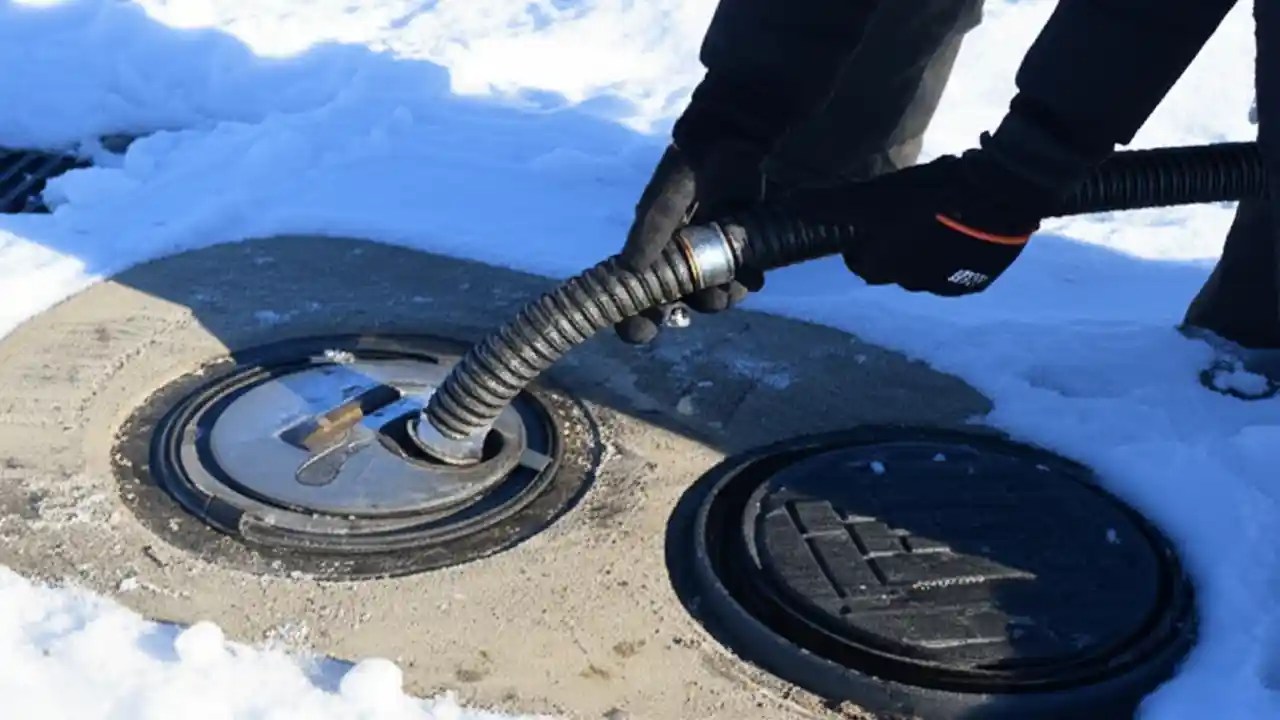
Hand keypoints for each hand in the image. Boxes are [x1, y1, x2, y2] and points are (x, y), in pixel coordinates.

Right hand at [613, 141, 766, 343]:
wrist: (731, 143)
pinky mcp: (737, 250)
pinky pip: (739, 281)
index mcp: (650, 252)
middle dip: (689, 309)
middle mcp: (676, 260)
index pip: (634, 296)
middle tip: (706, 301)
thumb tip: (629, 268)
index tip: (645, 331)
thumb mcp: (663, 201)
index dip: (634, 318)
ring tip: (731, 288)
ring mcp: (707, 257)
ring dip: (720, 300)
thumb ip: (650, 232)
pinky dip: (745, 283)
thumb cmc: (688, 171)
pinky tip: (752, 277)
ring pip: (709, 296)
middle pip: (675, 303)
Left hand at [772, 142, 1061, 295]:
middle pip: (892, 263)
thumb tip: (789, 203)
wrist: (998, 202)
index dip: (864, 236)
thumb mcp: (872, 199)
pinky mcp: (978, 280)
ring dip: (926, 245)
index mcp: (882, 269)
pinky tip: (965, 223)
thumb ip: (830, 205)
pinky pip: (958, 265)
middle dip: (895, 241)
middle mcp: (910, 285)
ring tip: (940, 213)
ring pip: (925, 265)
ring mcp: (946, 285)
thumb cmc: (927, 200)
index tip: (876, 215)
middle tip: (909, 210)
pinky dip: (957, 249)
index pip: (859, 259)